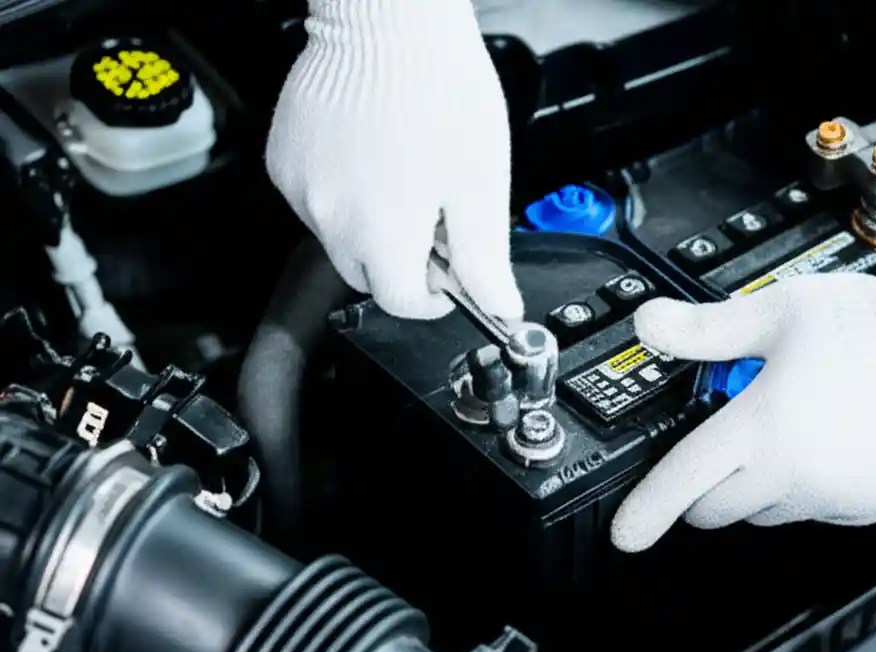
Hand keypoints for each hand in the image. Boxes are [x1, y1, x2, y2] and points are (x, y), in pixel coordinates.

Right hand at [266, 0, 522, 320]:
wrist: (388, 21)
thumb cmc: (438, 89)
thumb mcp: (481, 183)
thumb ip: (484, 258)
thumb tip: (499, 308)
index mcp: (381, 234)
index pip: (403, 303)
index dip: (437, 294)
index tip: (454, 273)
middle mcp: (331, 219)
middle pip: (368, 276)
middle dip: (403, 263)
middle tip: (435, 218)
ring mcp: (301, 190)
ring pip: (340, 239)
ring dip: (372, 226)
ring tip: (405, 175)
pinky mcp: (285, 163)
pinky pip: (316, 201)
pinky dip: (344, 194)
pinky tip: (372, 157)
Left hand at [610, 256, 875, 551]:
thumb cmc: (868, 325)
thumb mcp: (773, 314)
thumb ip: (705, 330)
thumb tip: (651, 325)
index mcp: (760, 427)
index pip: (683, 480)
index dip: (646, 511)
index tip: (626, 533)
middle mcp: (794, 472)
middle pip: (719, 508)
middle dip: (703, 488)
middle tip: (720, 446)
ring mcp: (834, 495)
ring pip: (769, 512)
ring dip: (759, 486)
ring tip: (787, 428)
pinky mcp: (870, 505)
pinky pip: (820, 511)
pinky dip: (811, 489)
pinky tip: (830, 443)